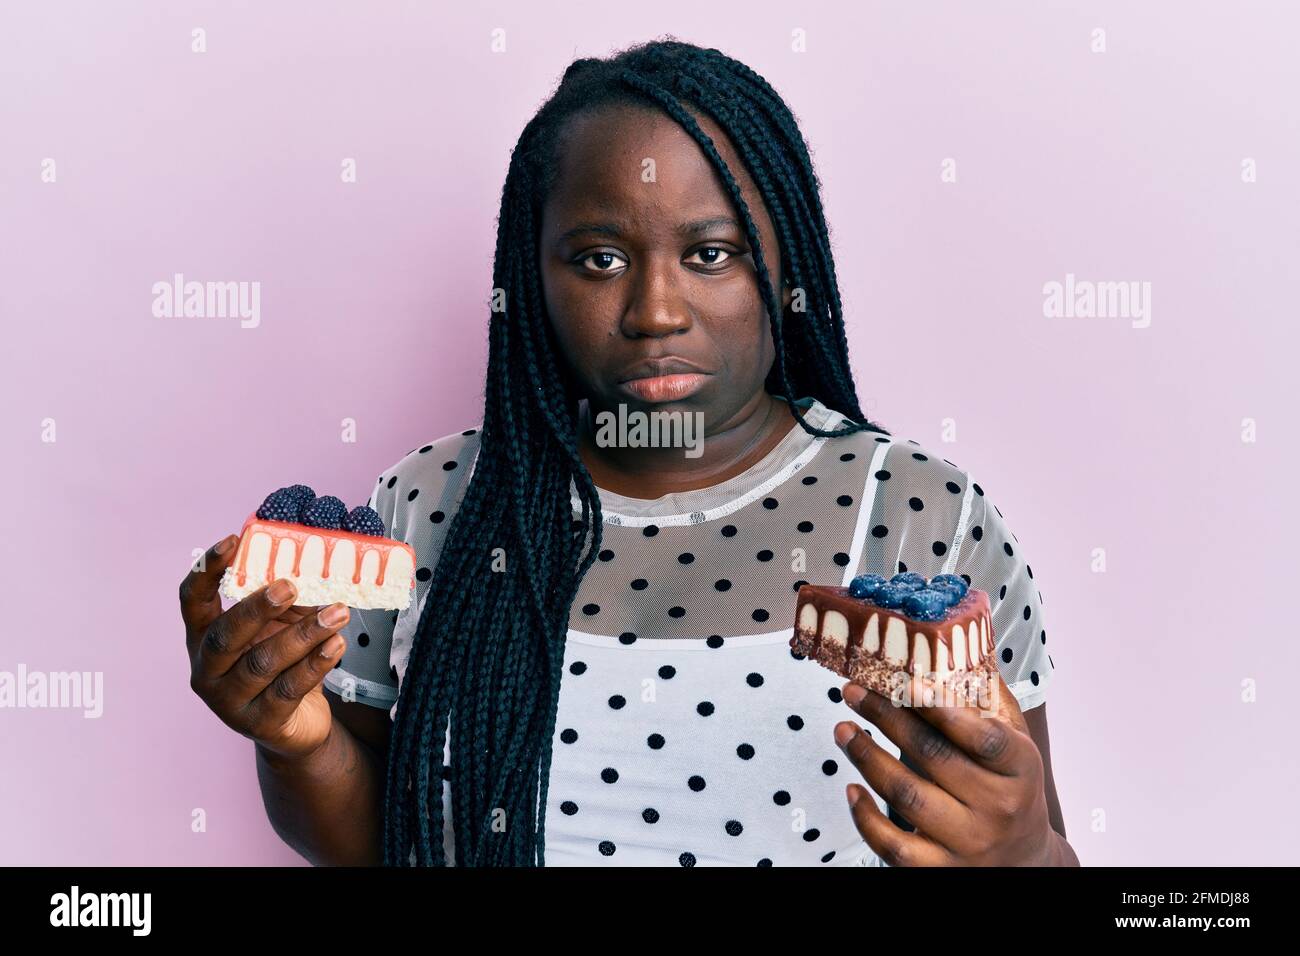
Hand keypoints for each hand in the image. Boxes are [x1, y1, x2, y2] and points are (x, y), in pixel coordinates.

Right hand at [181, 534, 350, 760]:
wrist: (297, 726)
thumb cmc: (283, 666)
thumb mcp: (279, 628)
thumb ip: (287, 601)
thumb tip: (316, 564)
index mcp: (204, 638)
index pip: (193, 601)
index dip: (208, 570)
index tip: (232, 541)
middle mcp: (208, 669)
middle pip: (225, 636)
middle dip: (258, 608)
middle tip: (290, 586)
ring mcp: (230, 701)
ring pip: (263, 663)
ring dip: (304, 634)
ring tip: (337, 614)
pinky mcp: (260, 723)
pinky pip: (288, 689)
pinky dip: (315, 664)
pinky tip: (336, 645)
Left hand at [834, 669, 1066, 865]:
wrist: (1024, 864)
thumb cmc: (1011, 789)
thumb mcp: (1015, 744)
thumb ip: (989, 699)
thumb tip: (957, 643)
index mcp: (1019, 768)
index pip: (980, 733)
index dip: (938, 706)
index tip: (900, 679)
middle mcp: (997, 807)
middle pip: (931, 756)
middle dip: (884, 717)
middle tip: (853, 690)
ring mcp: (969, 843)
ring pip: (906, 795)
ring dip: (865, 756)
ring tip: (842, 729)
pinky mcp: (939, 870)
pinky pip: (892, 845)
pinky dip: (864, 816)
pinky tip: (850, 788)